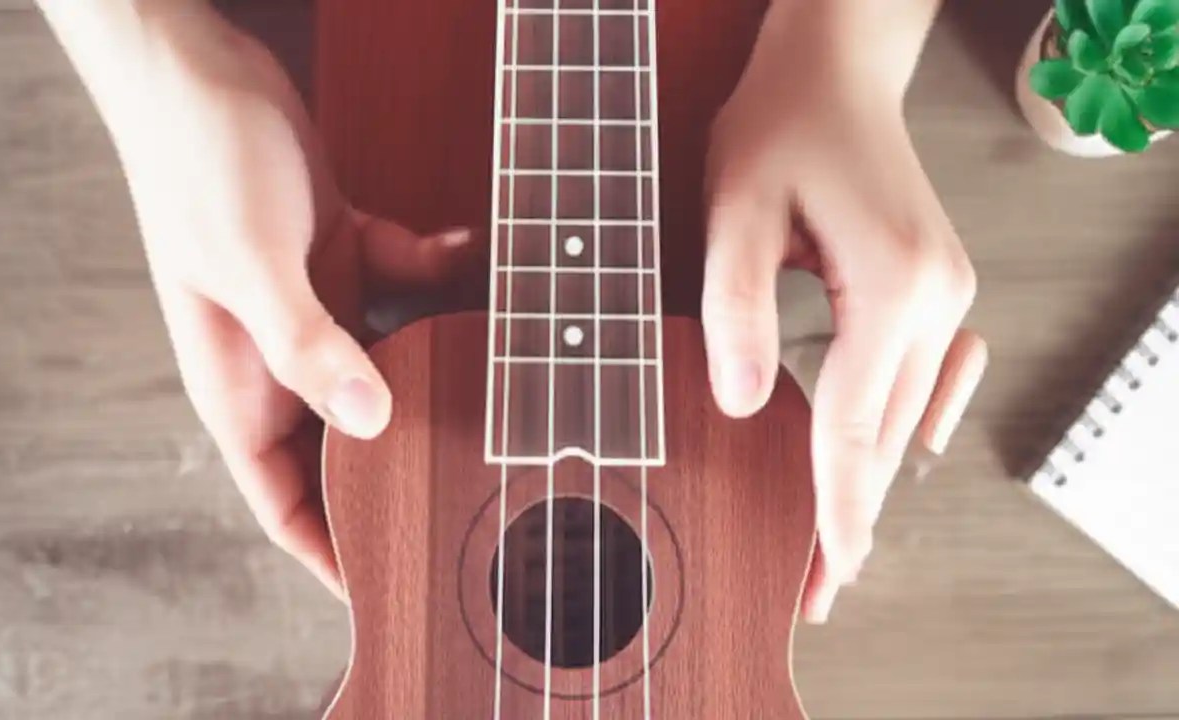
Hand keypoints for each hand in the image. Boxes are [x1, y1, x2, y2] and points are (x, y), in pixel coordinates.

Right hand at [92, 8, 476, 599]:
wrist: (197, 68)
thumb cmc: (198, 163)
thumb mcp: (250, 261)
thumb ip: (307, 344)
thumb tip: (371, 420)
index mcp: (240, 383)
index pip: (282, 499)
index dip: (330, 550)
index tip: (387, 587)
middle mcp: (278, 356)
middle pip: (343, 448)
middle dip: (396, 473)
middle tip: (472, 491)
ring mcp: (312, 305)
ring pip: (382, 370)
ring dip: (432, 375)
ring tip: (497, 386)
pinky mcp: (340, 252)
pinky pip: (402, 283)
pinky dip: (437, 278)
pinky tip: (471, 256)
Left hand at [701, 1, 983, 622]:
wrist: (834, 74)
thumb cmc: (782, 130)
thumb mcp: (736, 212)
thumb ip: (736, 309)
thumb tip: (740, 401)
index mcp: (896, 283)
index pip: (857, 422)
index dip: (837, 506)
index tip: (828, 572)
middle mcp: (939, 298)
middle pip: (888, 433)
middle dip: (849, 513)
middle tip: (816, 586)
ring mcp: (948, 296)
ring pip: (904, 416)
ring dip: (868, 479)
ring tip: (832, 545)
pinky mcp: (938, 292)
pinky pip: (920, 385)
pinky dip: (889, 432)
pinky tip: (870, 465)